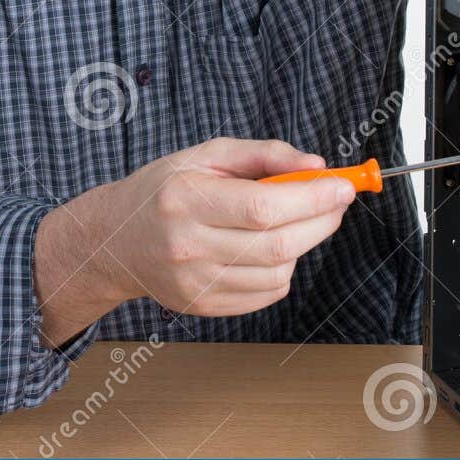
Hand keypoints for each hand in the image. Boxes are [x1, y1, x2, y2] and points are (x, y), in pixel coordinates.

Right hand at [38, 138, 354, 334]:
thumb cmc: (165, 189)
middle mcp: (187, 245)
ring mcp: (194, 283)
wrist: (117, 239)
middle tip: (335, 202)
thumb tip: (316, 165)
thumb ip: (265, 154)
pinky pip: (266, 294)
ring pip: (277, 272)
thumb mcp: (208, 155)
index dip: (312, 198)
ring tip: (291, 221)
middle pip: (277, 244)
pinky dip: (282, 269)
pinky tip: (269, 248)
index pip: (263, 207)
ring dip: (302, 245)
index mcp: (186, 199)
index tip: (342, 186)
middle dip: (321, 221)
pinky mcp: (203, 306)